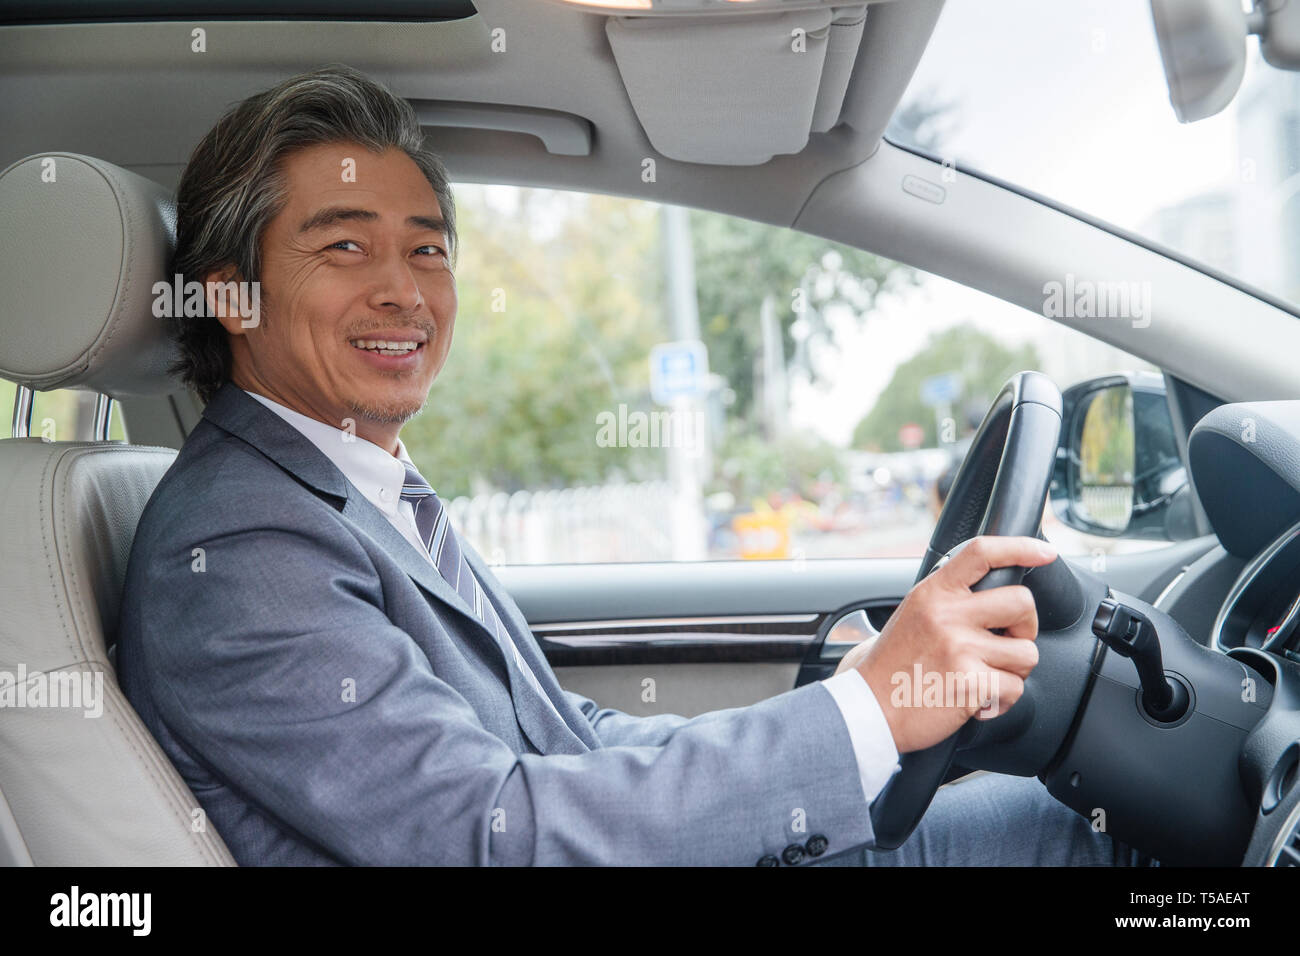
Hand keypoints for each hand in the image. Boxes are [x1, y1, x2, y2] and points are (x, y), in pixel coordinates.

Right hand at [836, 535, 1056, 753]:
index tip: (1044, 552)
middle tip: (1007, 643)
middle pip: (1022, 602)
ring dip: (1013, 670)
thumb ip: (950, 599)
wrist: (871, 708)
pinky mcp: (971, 682)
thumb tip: (994, 593)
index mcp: (934, 593)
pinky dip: (1001, 700)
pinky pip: (1015, 688)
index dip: (1020, 547)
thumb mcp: (914, 613)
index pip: (982, 553)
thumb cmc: (894, 664)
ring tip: (984, 677)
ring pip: (1027, 652)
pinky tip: (977, 700)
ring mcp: (960, 647)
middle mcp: (947, 614)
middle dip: (1026, 627)